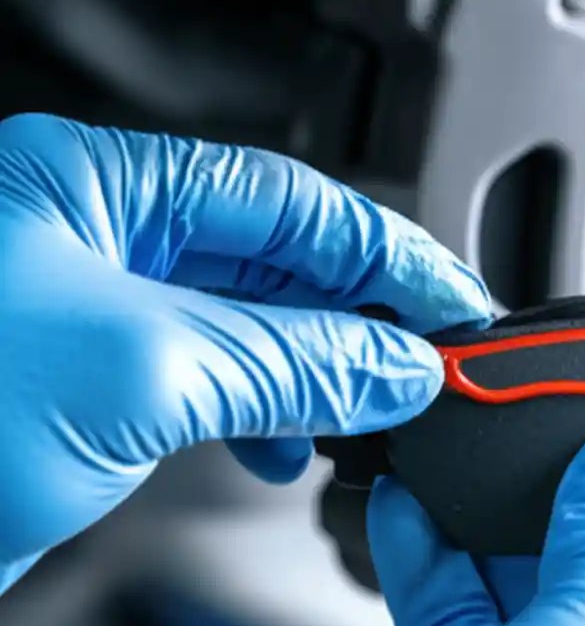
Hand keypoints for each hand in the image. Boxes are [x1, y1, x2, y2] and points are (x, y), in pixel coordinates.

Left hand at [0, 113, 490, 592]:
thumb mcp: (144, 373)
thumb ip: (293, 359)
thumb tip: (395, 365)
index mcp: (95, 184)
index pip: (285, 198)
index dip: (384, 252)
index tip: (451, 304)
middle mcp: (96, 236)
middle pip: (274, 257)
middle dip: (356, 313)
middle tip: (428, 360)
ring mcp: (93, 311)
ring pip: (251, 322)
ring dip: (321, 367)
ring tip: (372, 410)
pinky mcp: (91, 384)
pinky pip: (214, 376)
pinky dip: (269, 407)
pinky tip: (290, 440)